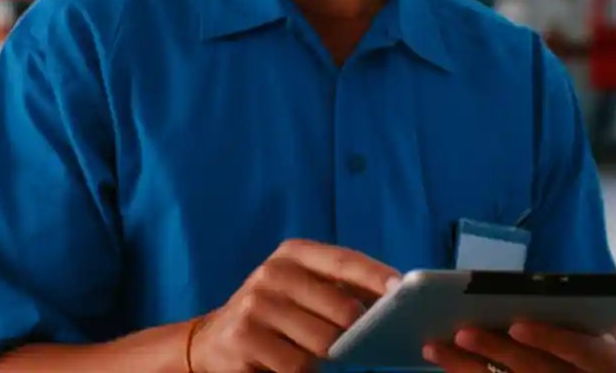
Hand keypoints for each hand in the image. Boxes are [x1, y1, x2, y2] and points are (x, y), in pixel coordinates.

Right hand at [187, 239, 399, 372]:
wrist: (213, 342)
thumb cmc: (276, 314)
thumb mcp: (302, 289)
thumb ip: (341, 288)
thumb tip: (392, 299)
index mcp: (292, 254)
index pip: (343, 260)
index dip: (374, 275)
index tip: (402, 289)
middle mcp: (271, 274)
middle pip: (341, 309)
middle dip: (355, 331)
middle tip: (355, 340)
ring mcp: (255, 306)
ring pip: (323, 343)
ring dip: (327, 356)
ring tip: (310, 351)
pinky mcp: (243, 340)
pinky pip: (296, 366)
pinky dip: (302, 372)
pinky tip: (286, 363)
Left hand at [423, 320, 615, 372]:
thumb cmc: (589, 349)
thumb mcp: (599, 332)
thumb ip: (590, 313)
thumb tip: (577, 288)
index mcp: (604, 361)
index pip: (584, 351)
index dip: (552, 339)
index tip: (518, 325)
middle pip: (536, 371)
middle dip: (497, 352)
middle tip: (463, 331)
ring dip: (467, 366)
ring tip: (435, 346)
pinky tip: (442, 360)